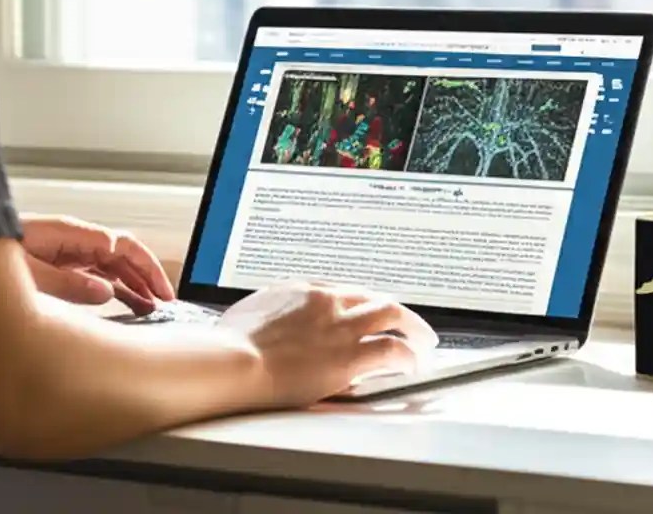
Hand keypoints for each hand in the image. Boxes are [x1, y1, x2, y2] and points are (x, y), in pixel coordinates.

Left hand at [21, 215, 174, 315]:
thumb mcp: (26, 276)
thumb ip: (68, 284)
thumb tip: (105, 292)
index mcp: (68, 234)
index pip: (121, 246)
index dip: (146, 268)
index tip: (160, 292)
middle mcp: (70, 241)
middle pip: (121, 255)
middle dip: (146, 277)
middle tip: (164, 304)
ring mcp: (65, 253)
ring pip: (111, 266)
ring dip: (132, 285)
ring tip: (150, 308)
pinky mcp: (57, 266)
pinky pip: (95, 274)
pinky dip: (113, 288)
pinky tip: (123, 303)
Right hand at [217, 282, 437, 407]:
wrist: (232, 361)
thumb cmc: (229, 346)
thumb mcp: (250, 314)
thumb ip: (273, 315)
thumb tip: (273, 325)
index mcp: (300, 289)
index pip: (343, 291)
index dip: (361, 304)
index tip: (368, 315)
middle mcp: (326, 300)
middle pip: (372, 296)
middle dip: (394, 311)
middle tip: (408, 323)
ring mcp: (340, 325)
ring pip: (391, 315)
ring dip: (412, 328)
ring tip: (423, 342)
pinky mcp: (348, 354)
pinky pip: (391, 350)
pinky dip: (407, 355)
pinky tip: (412, 363)